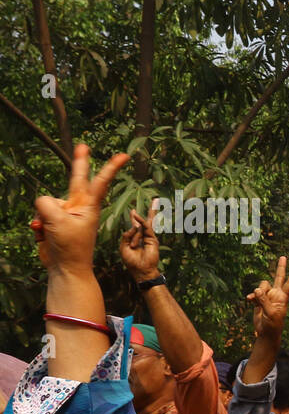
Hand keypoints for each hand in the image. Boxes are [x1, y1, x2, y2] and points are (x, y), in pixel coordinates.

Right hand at [32, 144, 129, 271]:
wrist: (65, 268)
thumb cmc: (70, 247)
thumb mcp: (59, 222)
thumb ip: (47, 204)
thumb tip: (42, 201)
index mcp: (88, 206)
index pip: (100, 182)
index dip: (111, 168)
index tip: (124, 156)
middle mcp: (78, 206)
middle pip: (76, 180)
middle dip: (79, 163)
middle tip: (83, 146)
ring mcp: (66, 213)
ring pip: (46, 203)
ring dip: (43, 218)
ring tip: (53, 232)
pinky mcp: (54, 221)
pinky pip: (39, 214)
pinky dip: (38, 225)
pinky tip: (44, 235)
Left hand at [120, 199, 161, 280]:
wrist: (142, 271)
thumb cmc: (132, 262)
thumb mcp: (123, 247)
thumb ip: (126, 236)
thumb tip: (134, 226)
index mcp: (135, 239)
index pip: (135, 226)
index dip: (134, 218)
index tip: (133, 210)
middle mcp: (144, 236)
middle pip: (146, 221)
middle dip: (152, 211)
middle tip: (156, 200)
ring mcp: (150, 237)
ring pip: (142, 226)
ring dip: (136, 235)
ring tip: (134, 246)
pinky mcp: (153, 239)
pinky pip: (145, 227)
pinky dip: (140, 222)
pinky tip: (136, 217)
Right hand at [246, 256, 288, 336]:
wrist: (266, 332)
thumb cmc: (273, 325)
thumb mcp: (271, 313)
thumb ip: (264, 301)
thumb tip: (257, 289)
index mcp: (282, 297)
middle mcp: (276, 294)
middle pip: (278, 278)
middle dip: (281, 267)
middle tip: (283, 257)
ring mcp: (267, 297)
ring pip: (262, 285)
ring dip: (258, 291)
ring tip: (256, 300)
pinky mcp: (259, 300)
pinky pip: (254, 294)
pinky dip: (251, 296)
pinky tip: (249, 300)